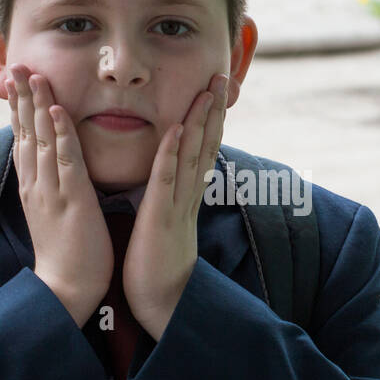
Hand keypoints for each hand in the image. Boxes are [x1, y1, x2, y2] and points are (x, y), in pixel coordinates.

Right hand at [5, 62, 112, 327]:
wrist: (66, 289)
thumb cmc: (67, 254)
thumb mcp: (54, 213)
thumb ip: (52, 187)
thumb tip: (52, 168)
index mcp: (33, 186)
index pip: (23, 139)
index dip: (18, 108)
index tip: (14, 80)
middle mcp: (36, 183)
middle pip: (25, 132)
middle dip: (20, 97)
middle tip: (15, 64)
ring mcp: (51, 190)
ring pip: (41, 139)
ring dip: (36, 105)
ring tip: (32, 74)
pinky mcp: (71, 200)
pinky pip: (65, 160)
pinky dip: (60, 134)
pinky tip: (56, 111)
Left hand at [122, 72, 228, 339]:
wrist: (162, 303)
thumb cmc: (157, 264)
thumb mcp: (168, 222)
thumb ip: (172, 197)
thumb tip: (174, 177)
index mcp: (186, 195)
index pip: (202, 148)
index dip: (210, 117)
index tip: (214, 88)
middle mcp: (188, 195)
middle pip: (205, 144)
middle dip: (213, 109)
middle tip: (221, 76)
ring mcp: (178, 205)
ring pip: (193, 156)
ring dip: (201, 121)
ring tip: (207, 90)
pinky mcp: (161, 218)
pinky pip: (168, 180)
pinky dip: (173, 153)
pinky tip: (178, 129)